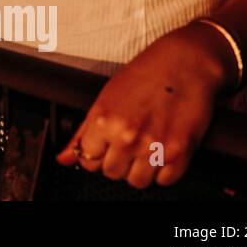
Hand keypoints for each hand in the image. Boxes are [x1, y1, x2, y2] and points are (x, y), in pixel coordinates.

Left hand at [55, 24, 228, 187]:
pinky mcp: (179, 153)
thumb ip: (84, 132)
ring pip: (137, 181)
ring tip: (145, 148)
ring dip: (140, 169)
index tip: (103, 149)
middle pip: (112, 173)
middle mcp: (127, 137)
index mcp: (104, 121)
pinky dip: (164, 170)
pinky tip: (162, 151)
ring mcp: (153, 147)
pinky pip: (165, 181)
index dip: (95, 155)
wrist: (183, 64)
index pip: (87, 160)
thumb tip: (64, 158)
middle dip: (117, 162)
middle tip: (127, 145)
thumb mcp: (105, 98)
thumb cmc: (144, 76)